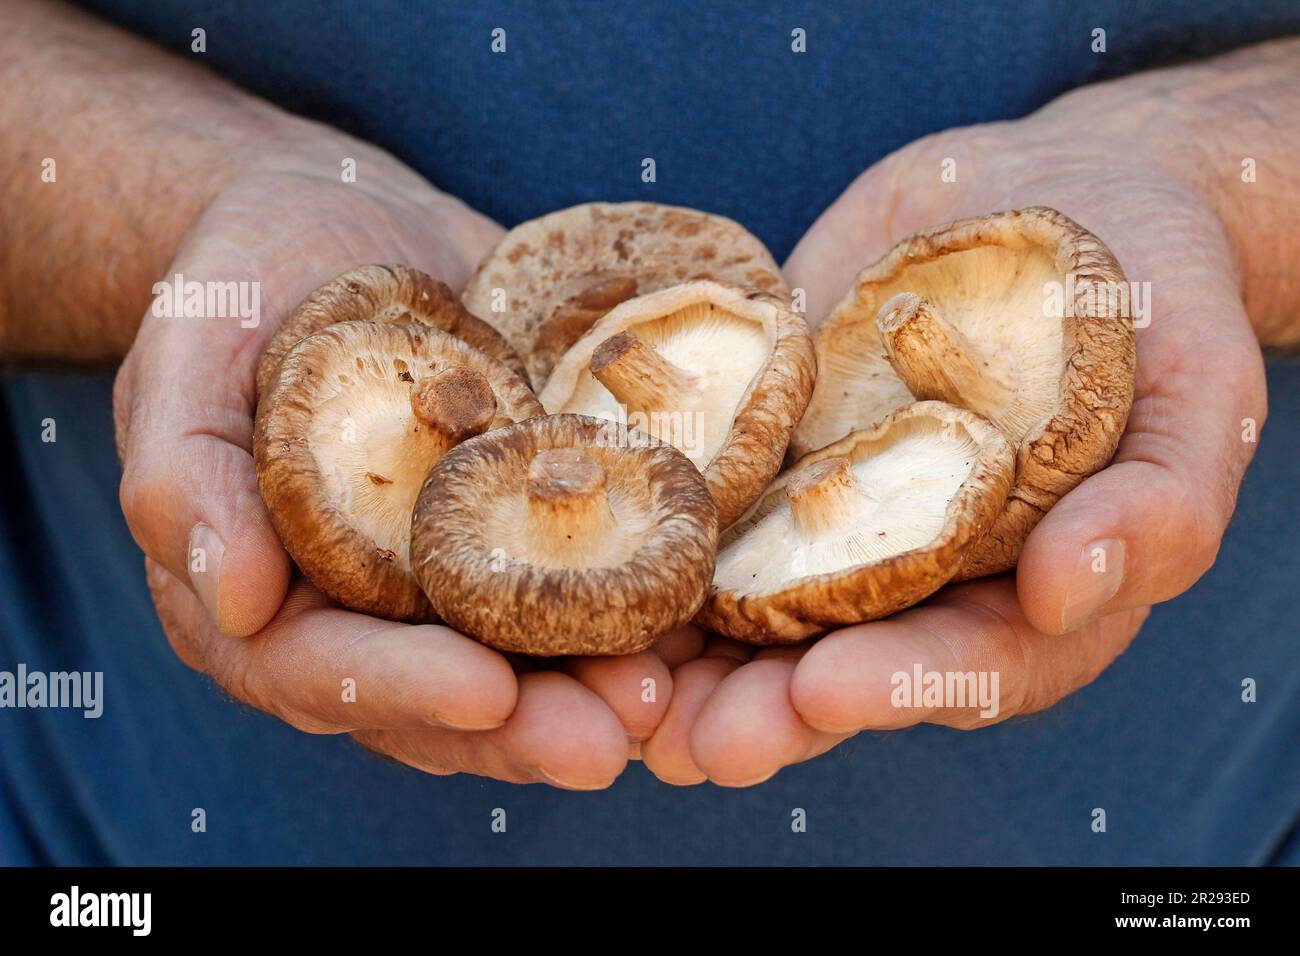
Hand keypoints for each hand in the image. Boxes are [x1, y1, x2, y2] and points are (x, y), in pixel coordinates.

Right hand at [115, 136, 675, 786]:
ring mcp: (450, 574)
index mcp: (265, 591)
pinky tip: (688, 619)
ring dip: (587, 690)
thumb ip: (188, 473)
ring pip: (518, 660)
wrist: (350, 221)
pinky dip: (627, 607)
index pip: (319, 669)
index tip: (483, 695)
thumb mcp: (192, 348)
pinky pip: (575, 582)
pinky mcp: (520, 528)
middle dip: (521, 726)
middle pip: (437, 694)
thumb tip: (235, 605)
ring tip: (660, 700)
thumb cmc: (245, 280)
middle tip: (605, 738)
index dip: (398, 690)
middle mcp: (364, 605)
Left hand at [642, 73, 1266, 784]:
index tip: (827, 693)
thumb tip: (1078, 590)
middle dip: (762, 705)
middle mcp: (910, 568)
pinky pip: (700, 486)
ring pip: (746, 598)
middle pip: (834, 659)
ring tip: (617, 690)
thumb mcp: (1195, 391)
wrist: (1060, 190)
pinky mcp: (766, 437)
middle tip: (694, 744)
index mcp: (1017, 590)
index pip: (962, 665)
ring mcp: (827, 504)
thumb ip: (1161, 503)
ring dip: (681, 652)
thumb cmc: (1158, 298)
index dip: (898, 687)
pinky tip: (586, 543)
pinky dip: (646, 521)